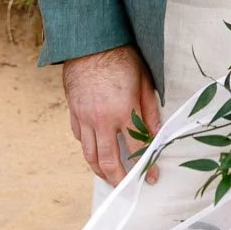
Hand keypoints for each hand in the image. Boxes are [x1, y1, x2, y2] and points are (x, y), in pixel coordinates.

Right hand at [63, 45, 161, 186]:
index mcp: (124, 111)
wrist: (90, 42)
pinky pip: (78, 138)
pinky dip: (87, 148)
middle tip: (126, 187)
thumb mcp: (144, 81)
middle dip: (119, 179)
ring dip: (100, 171)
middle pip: (109, 161)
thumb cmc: (121, 58)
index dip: (146, 166)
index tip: (152, 176)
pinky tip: (94, 151)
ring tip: (108, 178)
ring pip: (89, 155)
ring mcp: (85, 118)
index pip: (137, 149)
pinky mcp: (73, 112)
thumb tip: (157, 133)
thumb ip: (150, 110)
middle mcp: (102, 120)